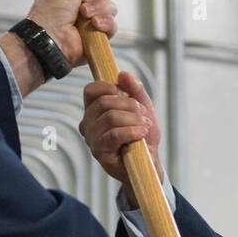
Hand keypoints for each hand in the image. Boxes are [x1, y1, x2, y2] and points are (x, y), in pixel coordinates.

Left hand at [0, 0, 117, 97]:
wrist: (51, 36)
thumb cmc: (53, 8)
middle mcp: (84, 6)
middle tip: (80, 3)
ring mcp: (92, 22)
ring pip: (111, 8)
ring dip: (99, 9)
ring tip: (84, 16)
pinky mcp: (98, 37)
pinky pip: (113, 26)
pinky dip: (105, 23)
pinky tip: (94, 25)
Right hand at [79, 70, 161, 207]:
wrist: (149, 162)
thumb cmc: (142, 136)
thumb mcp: (143, 108)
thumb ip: (135, 90)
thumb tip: (123, 74)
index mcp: (94, 111)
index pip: (90, 91)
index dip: (108, 87)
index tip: (126, 94)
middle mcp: (88, 124)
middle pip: (104, 102)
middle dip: (129, 105)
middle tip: (144, 115)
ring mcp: (92, 139)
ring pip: (110, 117)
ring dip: (134, 119)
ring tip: (146, 125)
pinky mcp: (99, 153)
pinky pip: (114, 134)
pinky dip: (132, 131)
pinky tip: (142, 133)